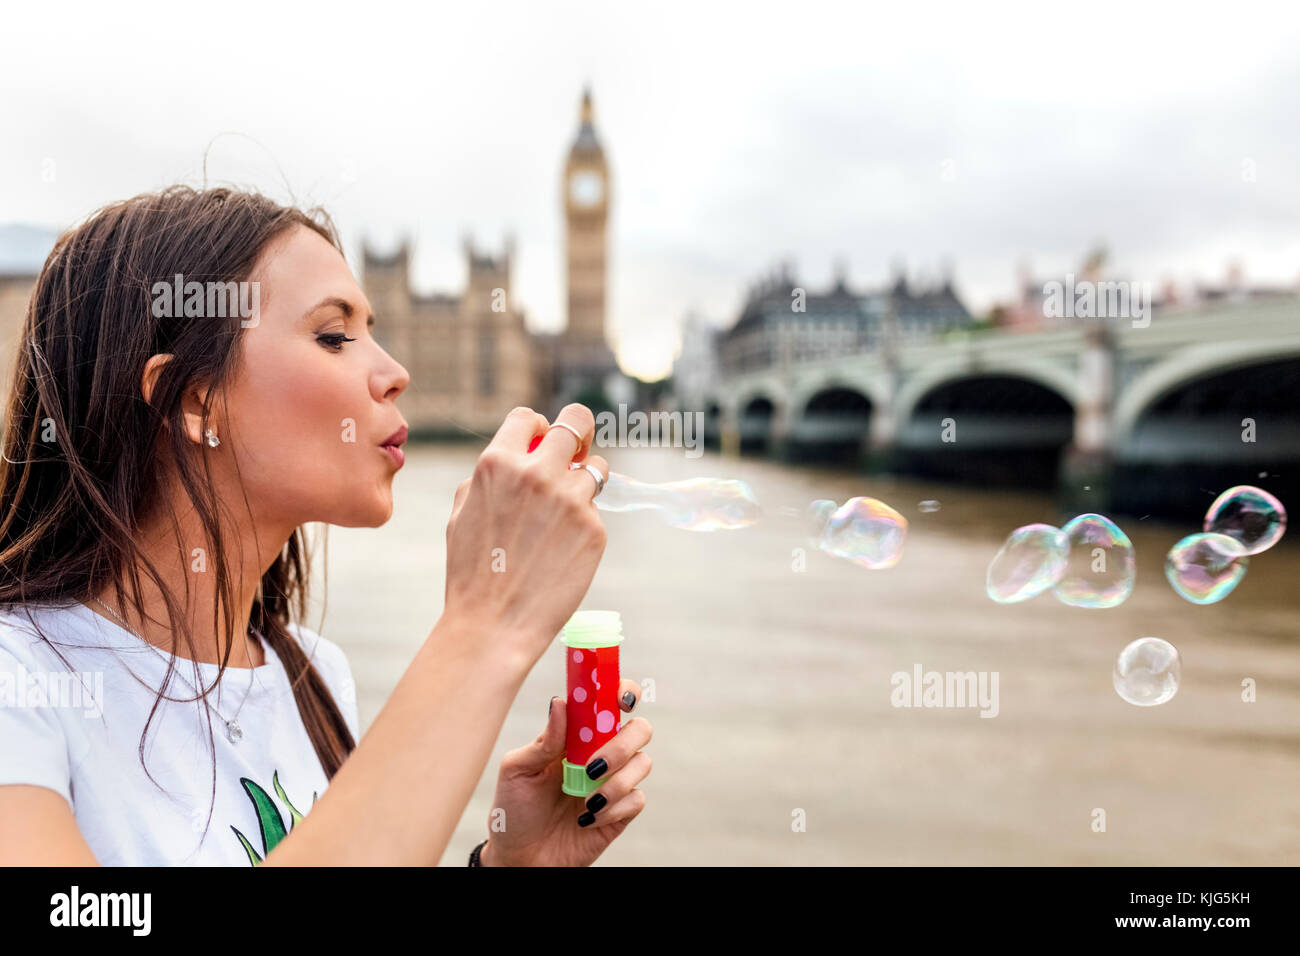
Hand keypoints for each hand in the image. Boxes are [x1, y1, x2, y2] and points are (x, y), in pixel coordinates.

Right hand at [443, 405, 609, 663]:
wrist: (492, 624)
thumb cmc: (472, 572)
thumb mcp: (462, 512)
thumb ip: (489, 477)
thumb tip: (515, 455)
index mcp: (498, 464)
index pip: (528, 417)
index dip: (539, 426)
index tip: (544, 441)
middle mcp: (538, 474)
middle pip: (576, 422)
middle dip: (579, 432)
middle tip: (578, 451)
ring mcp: (570, 501)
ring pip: (596, 468)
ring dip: (587, 482)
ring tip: (567, 513)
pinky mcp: (594, 529)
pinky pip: (595, 512)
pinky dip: (584, 526)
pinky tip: (562, 552)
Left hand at [480, 679, 650, 865]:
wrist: (520, 859)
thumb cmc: (514, 810)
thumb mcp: (517, 771)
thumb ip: (543, 739)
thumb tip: (560, 702)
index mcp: (576, 735)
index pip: (607, 703)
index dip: (621, 691)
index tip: (620, 699)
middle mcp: (600, 753)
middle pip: (638, 729)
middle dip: (623, 743)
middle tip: (595, 764)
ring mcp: (613, 782)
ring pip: (643, 763)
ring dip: (616, 782)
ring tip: (586, 800)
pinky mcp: (620, 812)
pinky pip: (636, 799)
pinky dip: (613, 808)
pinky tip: (587, 820)